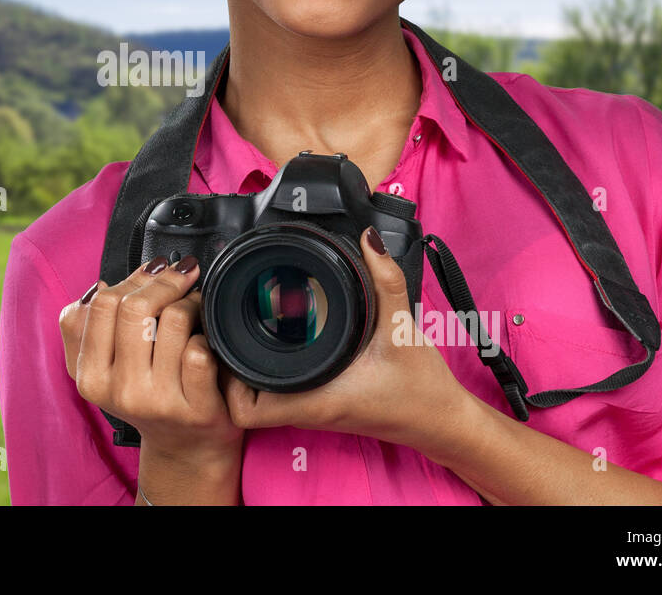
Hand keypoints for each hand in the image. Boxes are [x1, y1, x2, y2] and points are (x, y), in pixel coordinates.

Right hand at [59, 256, 244, 460]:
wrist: (184, 447)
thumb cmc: (144, 394)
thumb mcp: (100, 367)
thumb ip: (83, 326)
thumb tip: (100, 286)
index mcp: (90, 377)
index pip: (103, 303)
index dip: (133, 278)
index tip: (154, 270)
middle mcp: (121, 392)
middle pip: (135, 306)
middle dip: (165, 282)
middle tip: (182, 277)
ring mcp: (159, 402)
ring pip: (173, 321)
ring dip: (191, 302)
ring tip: (196, 305)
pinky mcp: (196, 409)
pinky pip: (200, 352)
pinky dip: (207, 336)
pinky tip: (207, 336)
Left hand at [223, 227, 469, 451]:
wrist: (440, 420)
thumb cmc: (421, 388)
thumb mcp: (402, 328)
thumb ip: (386, 281)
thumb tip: (369, 239)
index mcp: (315, 398)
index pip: (244, 410)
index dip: (222, 383)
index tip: (221, 344)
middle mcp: (306, 408)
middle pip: (240, 400)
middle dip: (225, 369)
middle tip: (224, 324)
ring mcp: (311, 407)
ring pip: (258, 395)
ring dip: (243, 368)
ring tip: (240, 325)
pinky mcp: (320, 400)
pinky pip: (279, 389)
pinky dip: (267, 368)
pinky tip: (273, 337)